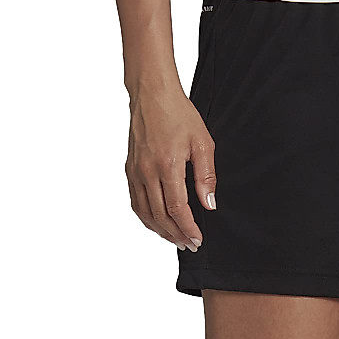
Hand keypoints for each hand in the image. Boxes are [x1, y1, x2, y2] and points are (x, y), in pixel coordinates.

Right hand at [124, 88, 215, 248]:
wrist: (152, 94)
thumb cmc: (178, 114)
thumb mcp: (203, 143)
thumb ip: (206, 176)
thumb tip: (209, 204)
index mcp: (167, 164)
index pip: (177, 208)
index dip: (188, 228)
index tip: (197, 239)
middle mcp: (147, 171)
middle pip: (160, 215)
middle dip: (176, 235)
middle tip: (190, 245)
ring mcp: (135, 171)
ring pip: (145, 213)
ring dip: (161, 231)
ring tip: (175, 240)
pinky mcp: (129, 169)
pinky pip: (135, 202)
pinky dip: (146, 218)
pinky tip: (157, 224)